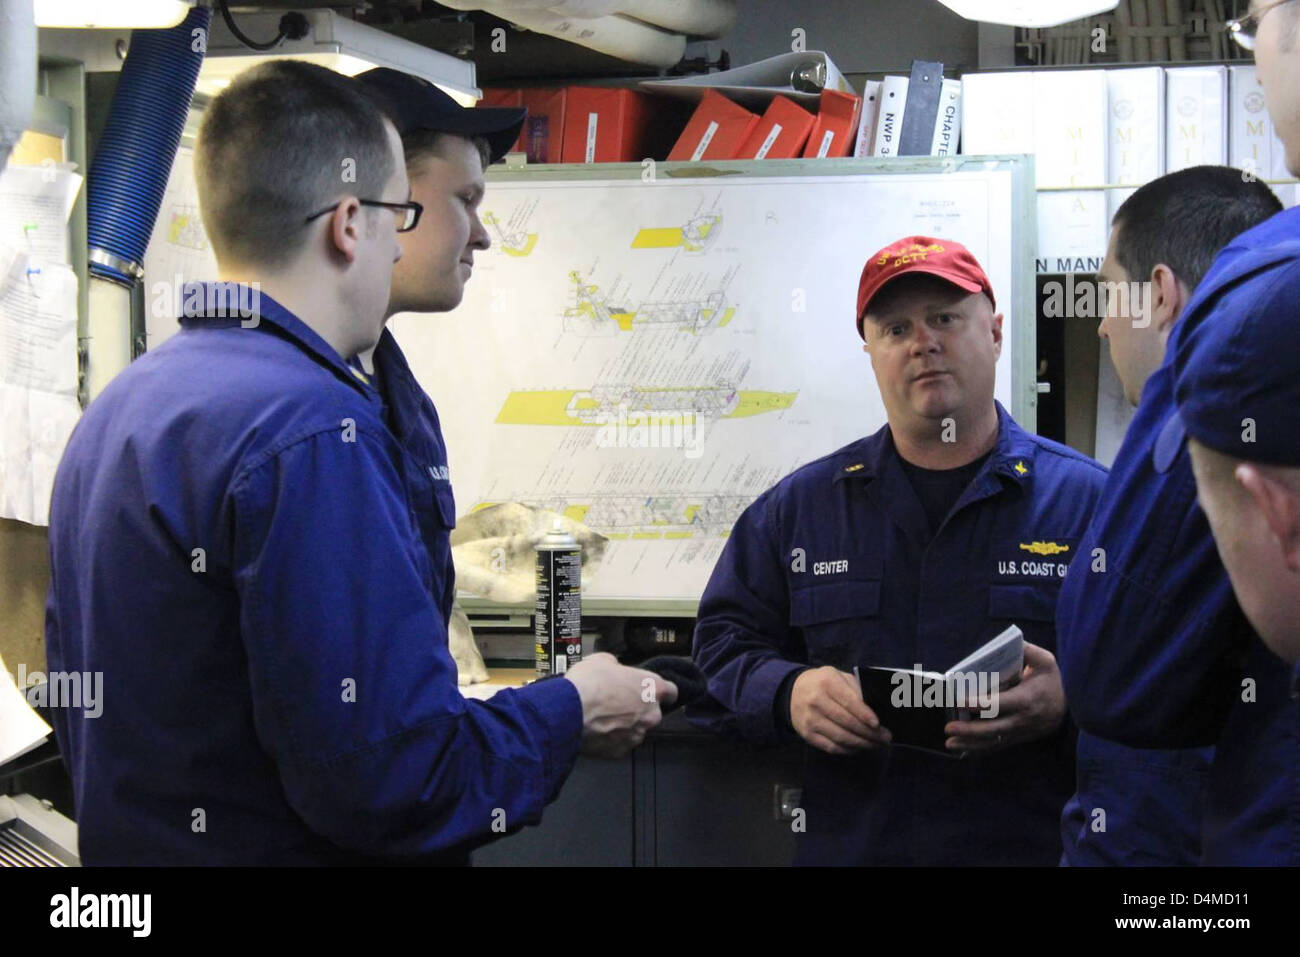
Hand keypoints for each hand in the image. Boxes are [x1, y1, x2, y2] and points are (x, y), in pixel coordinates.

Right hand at [564, 653, 676, 757]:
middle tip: (616, 701)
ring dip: (624, 724)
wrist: (567, 713)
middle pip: (652, 712)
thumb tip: (614, 669)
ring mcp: (636, 735)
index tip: (652, 691)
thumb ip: (617, 666)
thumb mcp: (602, 660)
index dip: (661, 690)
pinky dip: (611, 738)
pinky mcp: (620, 752)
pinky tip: (596, 729)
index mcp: (652, 688)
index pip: (672, 691)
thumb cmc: (587, 685)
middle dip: (637, 708)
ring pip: (635, 729)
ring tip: (602, 716)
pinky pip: (620, 744)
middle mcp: (650, 714)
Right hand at [790, 666, 890, 754]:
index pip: (848, 701)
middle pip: (847, 722)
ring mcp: (810, 720)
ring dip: (862, 744)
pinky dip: (848, 750)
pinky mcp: (807, 735)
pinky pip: (831, 747)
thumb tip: (875, 710)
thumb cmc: (823, 683)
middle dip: (869, 733)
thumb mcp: (838, 677)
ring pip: (840, 737)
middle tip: (885, 738)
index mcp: (827, 682)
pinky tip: (859, 748)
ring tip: (876, 745)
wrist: (792, 692)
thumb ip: (855, 689)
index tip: (878, 724)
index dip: (864, 714)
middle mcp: (816, 701)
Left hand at [943, 641, 1065, 753]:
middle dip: (970, 730)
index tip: (959, 702)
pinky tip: (962, 750)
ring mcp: (1019, 732)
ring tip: (949, 743)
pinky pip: (997, 746)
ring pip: (993, 741)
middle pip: (993, 728)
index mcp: (1026, 699)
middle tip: (949, 728)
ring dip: (970, 744)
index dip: (979, 704)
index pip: (999, 704)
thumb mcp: (1045, 661)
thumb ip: (1026, 650)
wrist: (1069, 707)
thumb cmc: (1052, 681)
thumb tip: (1006, 643)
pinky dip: (979, 749)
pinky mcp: (1017, 738)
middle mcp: (1022, 719)